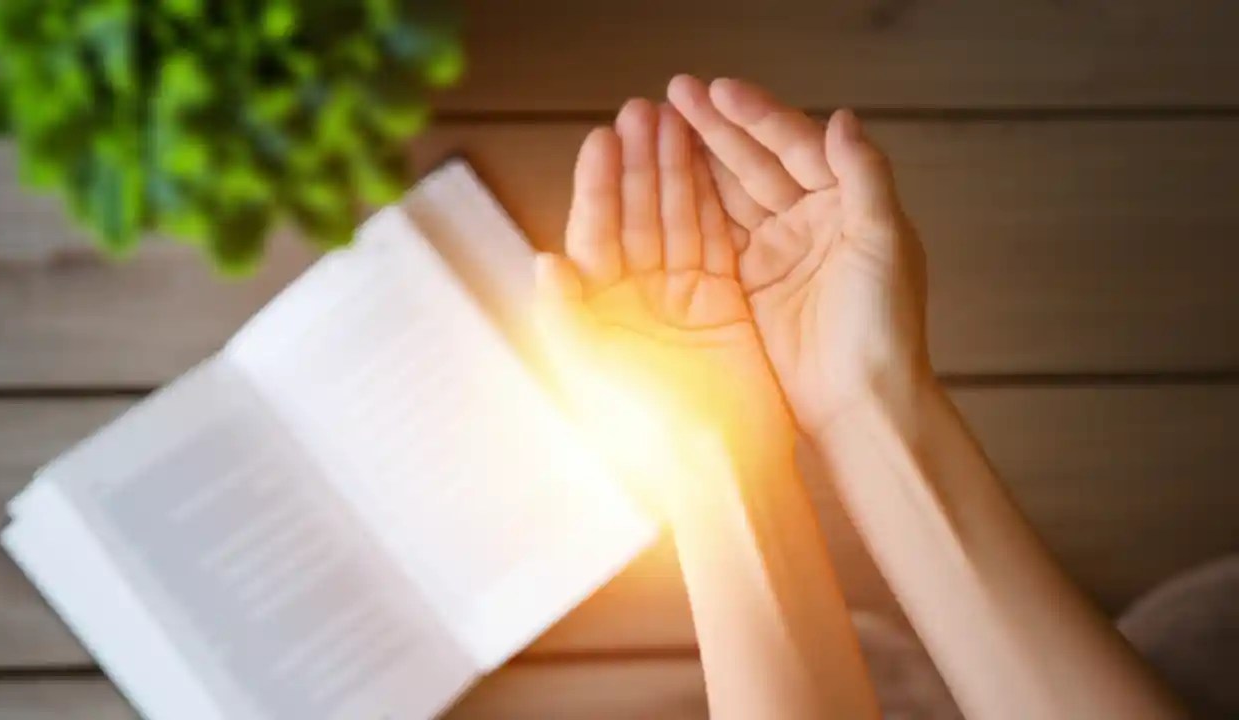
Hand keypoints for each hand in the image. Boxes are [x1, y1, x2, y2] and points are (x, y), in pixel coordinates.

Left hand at [535, 99, 794, 482]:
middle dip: (639, 164)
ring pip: (675, 218)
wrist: (719, 467)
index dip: (597, 186)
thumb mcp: (592, 373)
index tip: (602, 139)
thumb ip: (564, 318)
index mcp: (596, 311)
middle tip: (645, 110)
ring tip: (678, 120)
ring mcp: (679, 297)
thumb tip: (543, 260)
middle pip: (635, 215)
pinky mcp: (722, 301)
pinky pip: (716, 239)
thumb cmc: (646, 428)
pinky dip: (713, 201)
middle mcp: (634, 298)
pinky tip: (711, 161)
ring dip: (675, 171)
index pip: (594, 234)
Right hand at [667, 75, 930, 430]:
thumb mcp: (884, 243)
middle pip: (755, 160)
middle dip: (716, 126)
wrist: (858, 403)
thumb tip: (842, 116)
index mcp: (844, 202)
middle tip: (674, 92)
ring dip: (696, 157)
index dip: (757, 115)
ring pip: (728, 191)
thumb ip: (865, 176)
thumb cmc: (884, 325)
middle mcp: (808, 218)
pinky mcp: (744, 283)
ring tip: (657, 124)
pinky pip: (711, 233)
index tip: (717, 90)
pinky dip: (687, 204)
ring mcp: (773, 250)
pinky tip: (659, 177)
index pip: (795, 145)